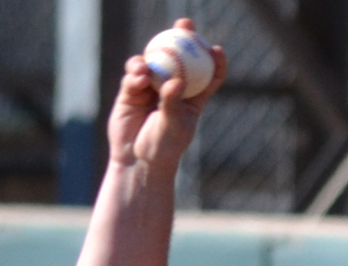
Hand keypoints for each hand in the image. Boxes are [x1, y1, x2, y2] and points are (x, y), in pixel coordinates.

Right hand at [107, 18, 226, 171]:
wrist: (137, 160)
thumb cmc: (164, 147)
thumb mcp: (174, 126)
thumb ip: (173, 103)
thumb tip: (175, 81)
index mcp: (193, 97)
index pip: (208, 74)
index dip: (214, 60)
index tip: (216, 48)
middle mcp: (173, 88)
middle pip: (181, 58)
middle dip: (183, 37)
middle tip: (184, 24)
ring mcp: (151, 87)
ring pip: (154, 62)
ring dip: (153, 55)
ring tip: (149, 64)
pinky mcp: (131, 90)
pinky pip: (134, 75)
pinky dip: (135, 72)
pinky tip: (137, 75)